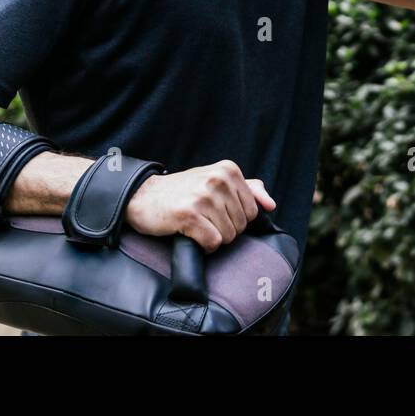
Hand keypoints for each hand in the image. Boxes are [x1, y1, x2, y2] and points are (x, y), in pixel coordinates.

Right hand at [125, 160, 275, 252]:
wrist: (143, 196)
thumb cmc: (183, 192)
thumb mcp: (216, 182)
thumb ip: (248, 189)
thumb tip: (271, 205)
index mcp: (228, 169)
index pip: (252, 211)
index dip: (234, 218)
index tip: (215, 211)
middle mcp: (218, 179)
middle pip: (241, 225)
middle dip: (224, 229)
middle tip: (203, 219)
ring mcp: (203, 196)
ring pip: (228, 236)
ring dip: (213, 238)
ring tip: (196, 225)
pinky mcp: (189, 215)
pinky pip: (213, 243)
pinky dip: (204, 246)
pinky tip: (191, 235)